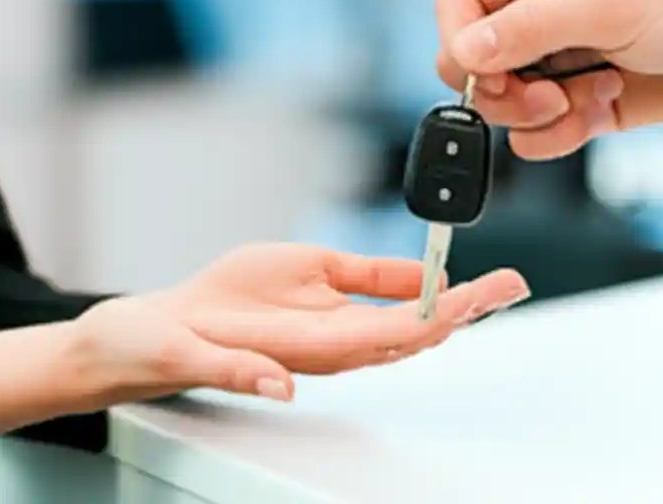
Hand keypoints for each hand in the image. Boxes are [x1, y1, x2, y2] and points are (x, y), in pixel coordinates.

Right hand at [75, 244, 528, 405]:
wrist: (150, 333)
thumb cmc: (170, 343)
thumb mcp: (195, 354)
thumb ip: (238, 371)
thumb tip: (281, 389)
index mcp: (306, 352)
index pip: (389, 336)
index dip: (436, 316)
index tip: (474, 296)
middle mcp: (329, 344)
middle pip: (413, 327)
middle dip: (466, 307)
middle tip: (512, 285)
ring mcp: (327, 325)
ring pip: (404, 314)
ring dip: (451, 298)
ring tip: (497, 284)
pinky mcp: (315, 301)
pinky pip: (373, 293)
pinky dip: (414, 281)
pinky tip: (439, 273)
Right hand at [435, 0, 662, 159]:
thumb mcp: (608, 11)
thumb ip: (529, 31)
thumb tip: (464, 51)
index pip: (458, 1)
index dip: (458, 41)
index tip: (483, 73)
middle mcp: (537, 11)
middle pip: (471, 63)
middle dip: (504, 90)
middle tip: (548, 97)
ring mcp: (556, 59)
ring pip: (502, 105)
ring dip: (541, 115)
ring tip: (594, 96)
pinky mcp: (577, 101)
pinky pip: (536, 135)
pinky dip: (561, 136)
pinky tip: (605, 109)